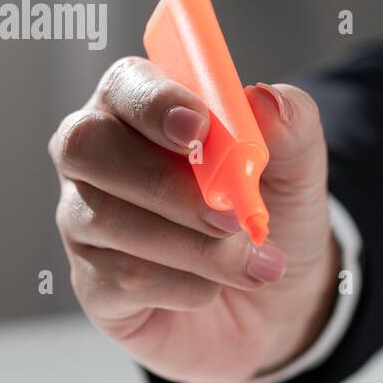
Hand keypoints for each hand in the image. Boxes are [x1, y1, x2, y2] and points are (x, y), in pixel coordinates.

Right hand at [49, 57, 338, 382]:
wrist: (283, 298)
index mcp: (143, 105)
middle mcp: (97, 155)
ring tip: (253, 260)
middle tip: (231, 215)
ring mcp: (82, 219)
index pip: (126, 85)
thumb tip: (265, 99)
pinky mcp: (91, 282)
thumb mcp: (299, 168)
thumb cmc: (276, 213)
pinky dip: (188, 287)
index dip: (157, 104)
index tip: (201, 129)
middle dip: (165, 183)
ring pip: (111, 222)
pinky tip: (214, 287)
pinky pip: (124, 280)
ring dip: (198, 248)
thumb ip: (292, 126)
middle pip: (86, 147)